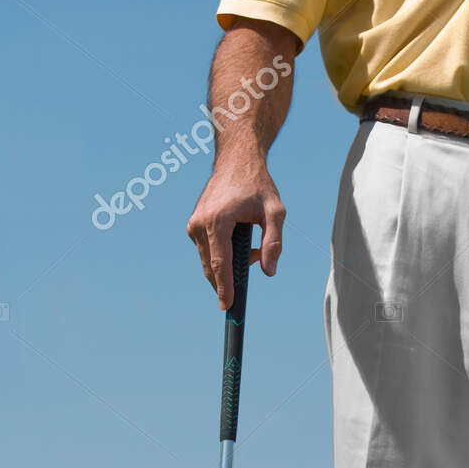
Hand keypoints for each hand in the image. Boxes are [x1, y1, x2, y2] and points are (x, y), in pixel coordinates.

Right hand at [187, 165, 285, 308]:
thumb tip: (269, 272)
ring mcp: (193, 224)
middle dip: (231, 279)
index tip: (228, 307)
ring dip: (230, 265)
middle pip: (212, 267)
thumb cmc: (257, 185)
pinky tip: (242, 242)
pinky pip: (208, 251)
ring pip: (209, 261)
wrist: (236, 160)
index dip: (225, 288)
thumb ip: (274, 243)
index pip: (220, 264)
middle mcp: (200, 224)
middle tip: (249, 279)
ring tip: (252, 247)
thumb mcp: (275, 212)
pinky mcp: (193, 225)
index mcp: (217, 221)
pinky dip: (224, 255)